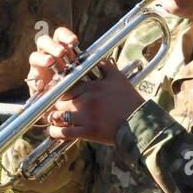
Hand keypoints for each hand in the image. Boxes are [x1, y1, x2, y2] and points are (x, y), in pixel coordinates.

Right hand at [26, 26, 79, 97]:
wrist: (63, 101)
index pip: (59, 35)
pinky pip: (31, 79)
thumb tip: (99, 61)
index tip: (74, 41)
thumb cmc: (75, 82)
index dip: (65, 35)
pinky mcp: (33, 82)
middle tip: (61, 52)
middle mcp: (46, 54)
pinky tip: (42, 85)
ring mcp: (37, 67)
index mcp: (58, 47)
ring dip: (42, 58)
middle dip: (52, 46)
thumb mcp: (82, 72)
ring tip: (50, 62)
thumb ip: (85, 65)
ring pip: (34, 57)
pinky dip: (36, 81)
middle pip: (43, 41)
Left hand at [31, 27, 143, 145]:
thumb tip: (99, 60)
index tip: (57, 97)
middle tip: (54, 109)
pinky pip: (64, 132)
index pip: (66, 88)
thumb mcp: (119, 79)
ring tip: (53, 120)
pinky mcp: (88, 131)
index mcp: (92, 86)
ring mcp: (86, 116)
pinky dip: (56, 132)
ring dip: (53, 119)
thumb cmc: (130, 101)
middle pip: (59, 101)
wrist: (140, 122)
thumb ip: (106, 67)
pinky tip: (55, 132)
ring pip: (59, 116)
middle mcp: (87, 100)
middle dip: (55, 106)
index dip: (59, 93)